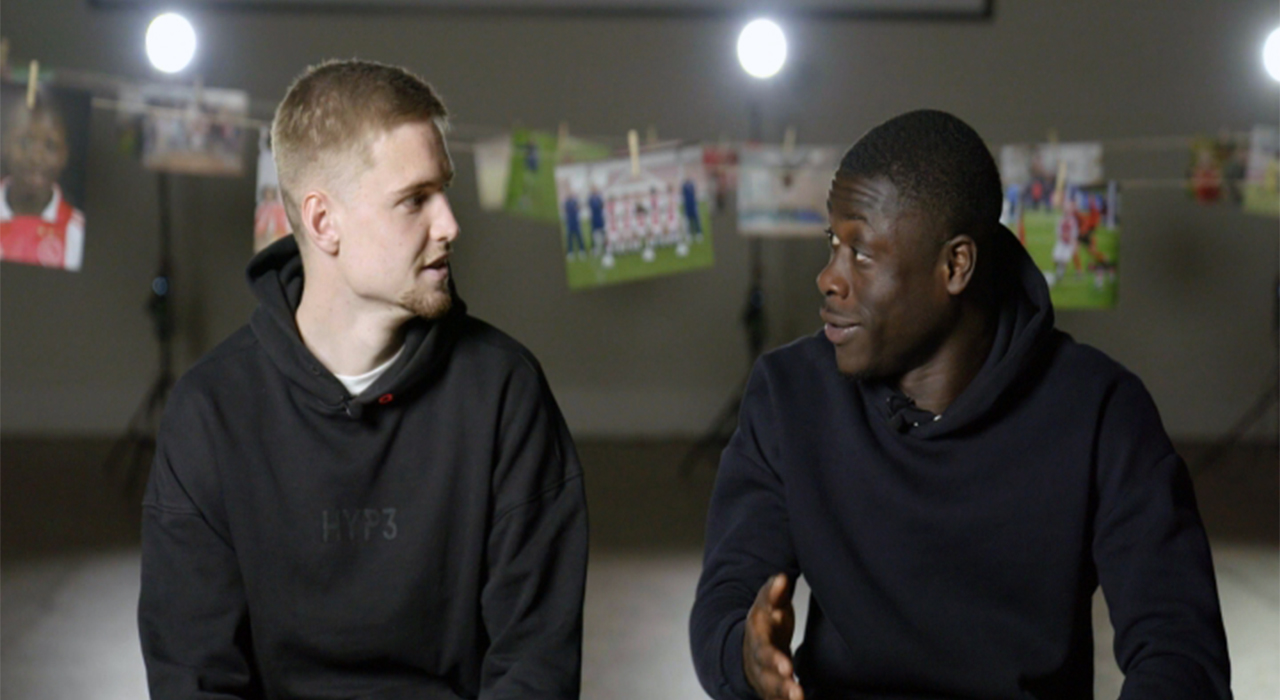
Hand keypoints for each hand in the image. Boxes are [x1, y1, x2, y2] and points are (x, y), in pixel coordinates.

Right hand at [743, 573, 802, 699]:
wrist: (749, 643)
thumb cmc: (767, 621)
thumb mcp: (767, 603)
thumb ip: (773, 592)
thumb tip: (781, 578)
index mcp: (757, 636)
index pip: (762, 648)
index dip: (773, 659)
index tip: (788, 667)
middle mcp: (757, 658)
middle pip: (766, 674)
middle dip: (779, 682)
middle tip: (794, 689)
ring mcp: (764, 675)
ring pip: (772, 689)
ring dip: (784, 695)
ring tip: (799, 698)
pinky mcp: (772, 688)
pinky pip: (777, 698)